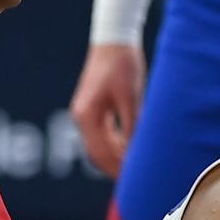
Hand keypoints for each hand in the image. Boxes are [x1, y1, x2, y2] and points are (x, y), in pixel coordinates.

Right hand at [71, 43, 145, 176]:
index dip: (119, 169)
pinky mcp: (92, 109)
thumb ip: (132, 127)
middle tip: (138, 180)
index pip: (101, 154)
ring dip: (116, 158)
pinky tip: (131, 150)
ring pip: (99, 146)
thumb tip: (138, 154)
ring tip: (137, 168)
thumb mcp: (131, 98)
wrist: (114, 38)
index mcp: (87, 116)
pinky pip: (102, 135)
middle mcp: (82, 117)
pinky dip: (115, 145)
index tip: (136, 180)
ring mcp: (85, 113)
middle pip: (97, 154)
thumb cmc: (123, 65)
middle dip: (116, 168)